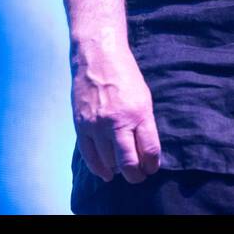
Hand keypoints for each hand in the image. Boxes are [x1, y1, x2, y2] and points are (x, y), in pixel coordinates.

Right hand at [71, 35, 161, 184]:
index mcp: (139, 113)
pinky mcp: (81, 125)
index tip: (152, 168)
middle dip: (136, 174)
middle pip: (129, 161)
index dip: (152, 164)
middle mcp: (117, 122)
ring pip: (109, 161)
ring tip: (124, 171)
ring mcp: (97, 125)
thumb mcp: (144, 97)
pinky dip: (98, 167)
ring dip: (118, 170)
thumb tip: (145, 149)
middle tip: (139, 176)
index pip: (149, 149)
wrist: (98, 57)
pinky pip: (89, 155)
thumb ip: (144, 123)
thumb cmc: (125, 75)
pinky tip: (105, 172)